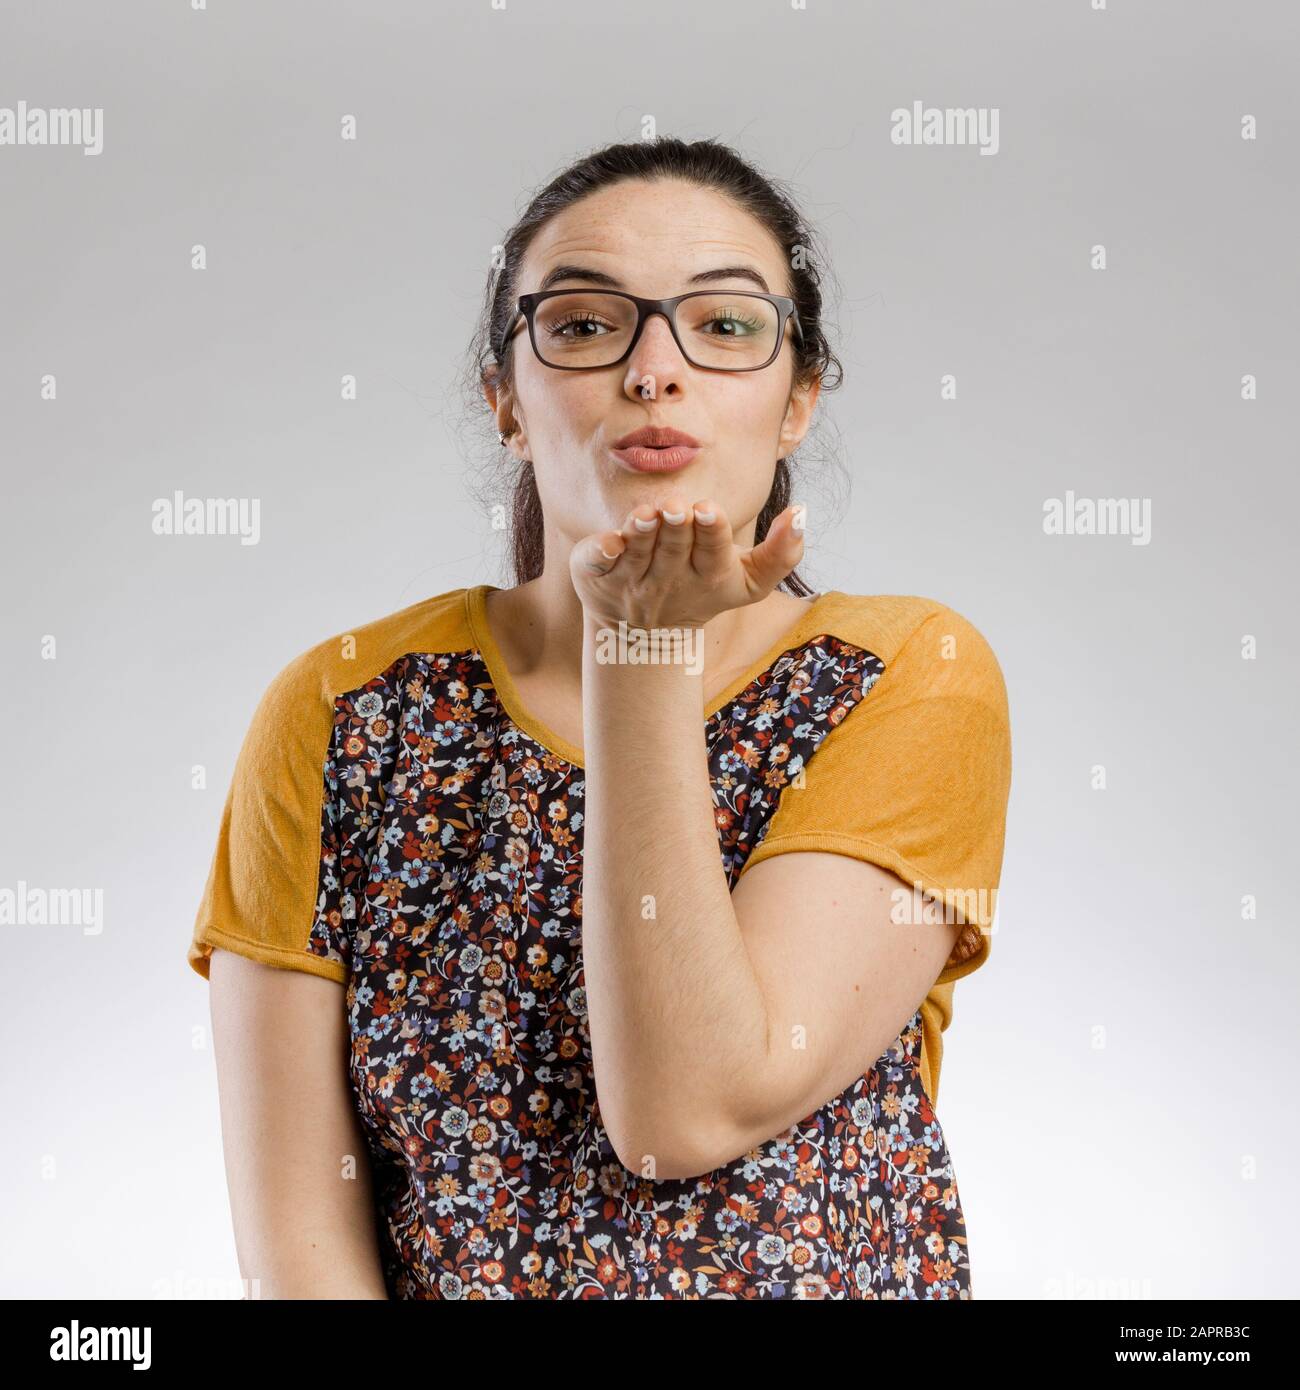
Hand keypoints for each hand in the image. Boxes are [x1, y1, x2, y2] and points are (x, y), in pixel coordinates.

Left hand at [569, 495, 804, 628]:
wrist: (644, 633)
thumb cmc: (703, 589)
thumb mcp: (749, 582)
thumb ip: (782, 553)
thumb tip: (803, 512)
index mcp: (708, 576)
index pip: (713, 553)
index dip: (711, 532)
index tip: (710, 509)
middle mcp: (669, 581)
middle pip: (675, 550)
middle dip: (678, 527)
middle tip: (678, 506)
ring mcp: (632, 581)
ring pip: (638, 555)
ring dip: (643, 534)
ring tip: (648, 514)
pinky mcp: (599, 576)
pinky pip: (597, 564)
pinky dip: (602, 552)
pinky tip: (608, 541)